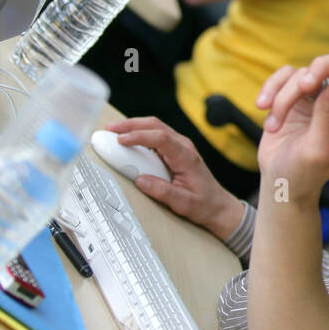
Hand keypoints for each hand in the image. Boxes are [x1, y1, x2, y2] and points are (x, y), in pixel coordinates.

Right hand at [104, 117, 242, 239]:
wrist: (218, 205)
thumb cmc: (204, 204)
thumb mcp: (184, 203)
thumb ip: (162, 192)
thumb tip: (141, 181)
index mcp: (186, 157)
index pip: (160, 138)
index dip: (139, 136)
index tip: (121, 140)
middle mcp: (184, 146)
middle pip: (155, 125)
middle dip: (131, 124)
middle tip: (110, 129)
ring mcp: (180, 146)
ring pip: (155, 126)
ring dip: (133, 126)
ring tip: (113, 131)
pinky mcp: (175, 149)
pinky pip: (156, 134)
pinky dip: (140, 133)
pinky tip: (127, 138)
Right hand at [255, 54, 328, 196]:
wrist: (280, 180)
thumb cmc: (305, 173)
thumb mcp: (318, 150)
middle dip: (323, 69)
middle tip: (304, 86)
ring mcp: (320, 94)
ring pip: (308, 71)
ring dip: (286, 96)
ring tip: (274, 126)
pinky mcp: (297, 92)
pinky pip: (286, 74)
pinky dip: (272, 88)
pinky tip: (262, 107)